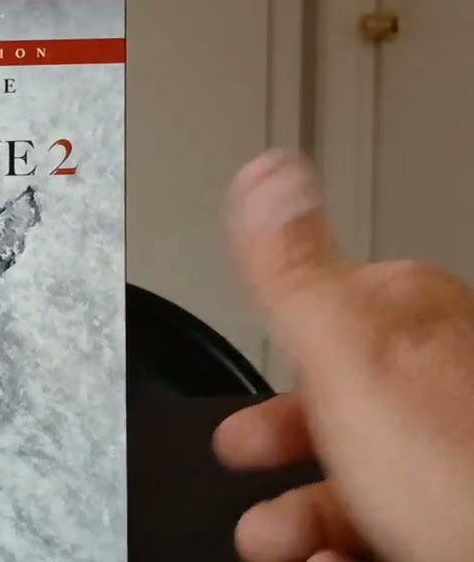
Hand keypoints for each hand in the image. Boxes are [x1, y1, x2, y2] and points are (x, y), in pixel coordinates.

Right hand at [214, 150, 473, 561]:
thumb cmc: (459, 475)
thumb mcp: (347, 352)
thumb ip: (293, 269)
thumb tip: (267, 172)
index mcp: (422, 326)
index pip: (341, 306)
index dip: (281, 348)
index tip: (249, 378)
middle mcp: (453, 388)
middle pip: (344, 401)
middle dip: (281, 439)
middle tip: (244, 455)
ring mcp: (462, 460)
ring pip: (365, 478)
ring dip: (301, 514)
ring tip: (282, 541)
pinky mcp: (460, 518)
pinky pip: (396, 531)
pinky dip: (348, 549)